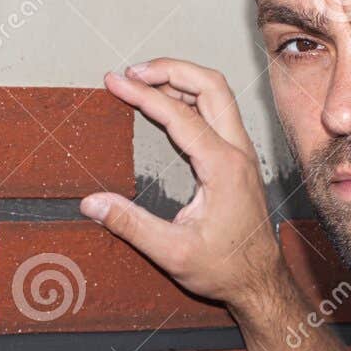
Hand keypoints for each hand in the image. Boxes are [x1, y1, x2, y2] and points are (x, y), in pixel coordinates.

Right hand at [82, 59, 285, 309]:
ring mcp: (242, 152)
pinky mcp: (239, 158)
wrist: (260, 281)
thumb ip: (130, 225)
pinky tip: (166, 105)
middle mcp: (237, 151)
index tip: (114, 82)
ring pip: (217, 94)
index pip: (179, 115)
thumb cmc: (224, 269)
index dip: (142, 94)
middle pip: (210, 85)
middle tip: (132, 72)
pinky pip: (218, 111)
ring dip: (181, 79)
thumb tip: (91, 203)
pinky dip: (190, 97)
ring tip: (143, 81)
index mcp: (223, 167)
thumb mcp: (173, 252)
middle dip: (169, 69)